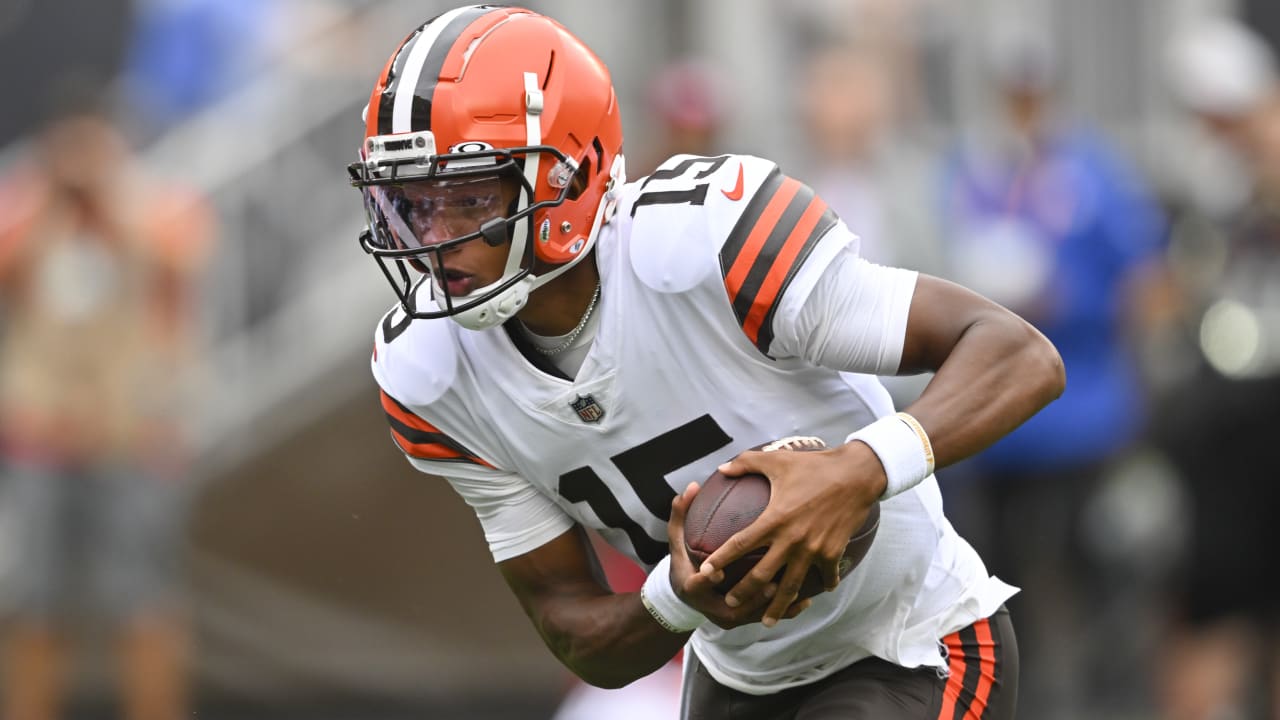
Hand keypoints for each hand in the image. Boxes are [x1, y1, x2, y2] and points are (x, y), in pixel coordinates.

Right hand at [667, 482, 811, 629]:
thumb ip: (682, 513)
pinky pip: (765, 616)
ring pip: (754, 615)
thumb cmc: (685, 562)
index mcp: (691, 585)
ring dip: (777, 604)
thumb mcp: (678, 539)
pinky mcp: (740, 622)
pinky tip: (807, 600)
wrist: (683, 597)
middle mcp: (710, 607)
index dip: (710, 576)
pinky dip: (787, 611)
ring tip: (801, 591)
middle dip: (753, 595)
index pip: (698, 583)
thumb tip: (691, 486)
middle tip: (772, 581)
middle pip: (733, 607)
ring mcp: (727, 618)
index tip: (720, 570)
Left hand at [696, 442, 884, 626]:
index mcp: (774, 519)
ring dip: (777, 606)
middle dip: (743, 593)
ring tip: (765, 620)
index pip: (740, 543)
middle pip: (762, 575)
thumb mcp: (777, 460)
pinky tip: (814, 595)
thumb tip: (722, 468)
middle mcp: (791, 540)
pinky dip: (820, 586)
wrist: (857, 475)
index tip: (706, 571)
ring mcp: (813, 549)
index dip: (721, 559)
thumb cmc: (815, 466)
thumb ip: (746, 463)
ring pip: (791, 586)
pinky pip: (825, 576)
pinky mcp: (833, 553)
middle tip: (730, 604)